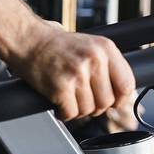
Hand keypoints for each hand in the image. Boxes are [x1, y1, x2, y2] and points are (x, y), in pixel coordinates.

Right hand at [5, 21, 135, 122]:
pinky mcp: (61, 87)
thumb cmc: (55, 45)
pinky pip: (70, 113)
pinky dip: (64, 114)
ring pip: (89, 110)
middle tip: (82, 99)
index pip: (127, 84)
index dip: (119, 98)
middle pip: (107, 102)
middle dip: (95, 106)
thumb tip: (121, 94)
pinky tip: (59, 104)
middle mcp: (94, 60)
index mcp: (105, 49)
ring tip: (69, 99)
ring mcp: (77, 74)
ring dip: (78, 110)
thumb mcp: (89, 45)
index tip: (111, 102)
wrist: (27, 40)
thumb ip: (106, 66)